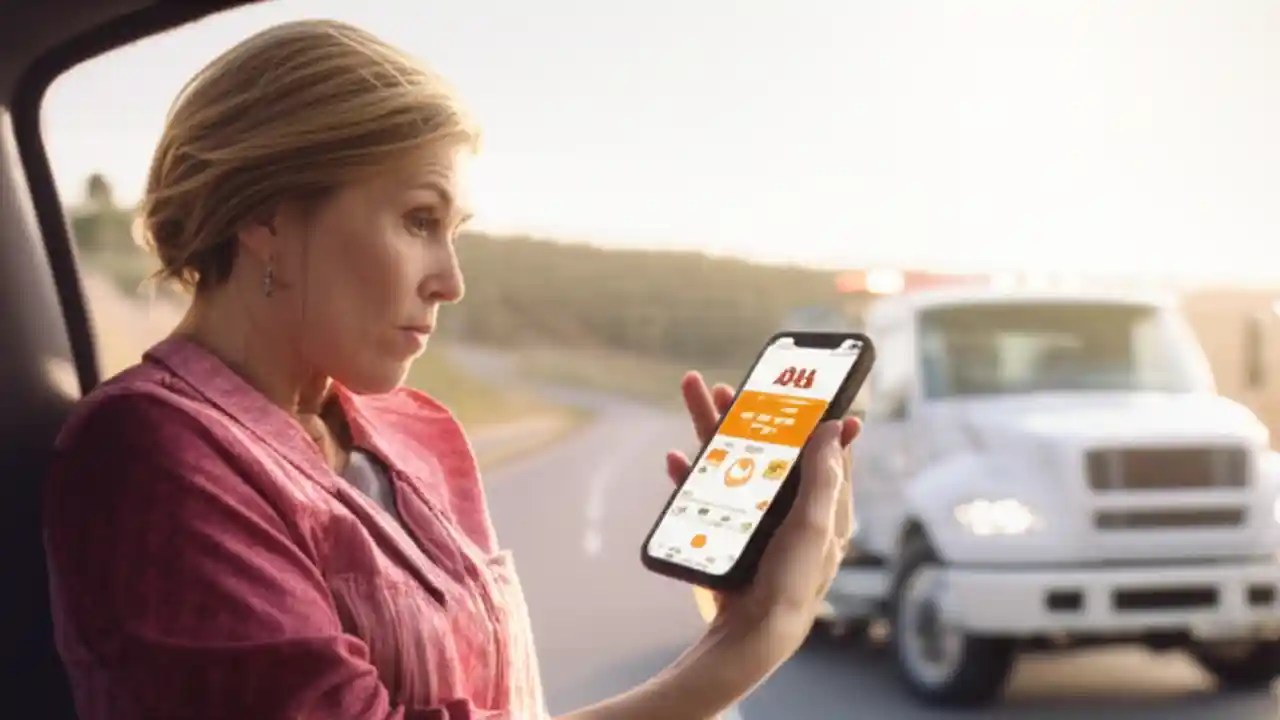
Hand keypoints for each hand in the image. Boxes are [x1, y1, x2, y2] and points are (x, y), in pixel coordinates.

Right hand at [667, 372, 859, 648]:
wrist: (749, 637)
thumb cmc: (791, 585)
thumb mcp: (813, 526)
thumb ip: (822, 475)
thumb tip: (836, 426)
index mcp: (823, 507)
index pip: (824, 452)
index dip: (815, 418)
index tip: (804, 387)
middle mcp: (790, 510)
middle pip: (769, 449)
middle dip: (749, 415)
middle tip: (731, 385)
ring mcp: (756, 522)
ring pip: (734, 464)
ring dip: (714, 430)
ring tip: (695, 395)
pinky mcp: (727, 536)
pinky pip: (705, 497)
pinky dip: (691, 475)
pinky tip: (675, 459)